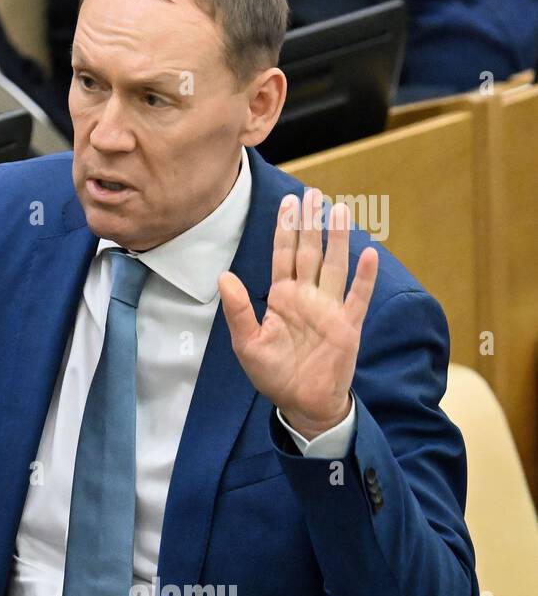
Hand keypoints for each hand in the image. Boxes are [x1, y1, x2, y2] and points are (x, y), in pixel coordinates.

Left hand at [217, 188, 377, 439]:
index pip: (283, 256)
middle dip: (311, 223)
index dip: (285, 229)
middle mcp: (307, 297)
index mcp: (282, 298)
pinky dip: (364, 276)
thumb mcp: (247, 343)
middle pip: (310, 252)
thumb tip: (223, 276)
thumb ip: (238, 309)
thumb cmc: (272, 374)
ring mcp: (329, 308)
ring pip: (335, 265)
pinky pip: (358, 296)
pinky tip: (370, 252)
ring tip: (341, 209)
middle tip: (313, 193)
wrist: (302, 402)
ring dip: (338, 238)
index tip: (288, 202)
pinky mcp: (349, 324)